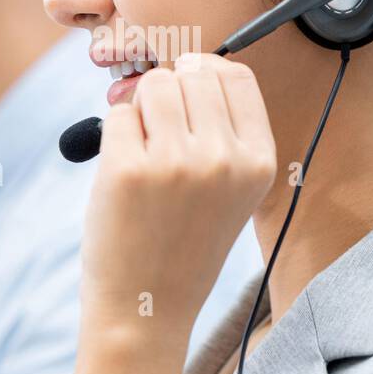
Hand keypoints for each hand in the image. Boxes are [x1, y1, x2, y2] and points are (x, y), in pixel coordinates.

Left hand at [82, 52, 276, 338]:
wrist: (148, 308)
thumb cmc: (184, 243)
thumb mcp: (231, 189)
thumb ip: (225, 129)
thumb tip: (190, 64)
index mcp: (258, 162)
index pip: (237, 76)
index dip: (206, 72)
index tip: (187, 92)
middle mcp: (224, 159)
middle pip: (192, 72)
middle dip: (170, 92)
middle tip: (161, 138)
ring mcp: (176, 163)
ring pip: (155, 84)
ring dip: (142, 110)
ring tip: (145, 156)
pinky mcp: (128, 170)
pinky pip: (119, 115)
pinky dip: (114, 137)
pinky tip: (124, 177)